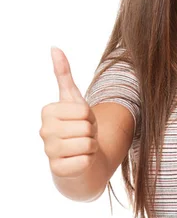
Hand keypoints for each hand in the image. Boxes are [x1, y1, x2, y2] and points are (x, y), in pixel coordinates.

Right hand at [39, 47, 98, 176]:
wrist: (79, 157)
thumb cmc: (77, 126)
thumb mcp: (73, 99)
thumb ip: (63, 74)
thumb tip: (55, 47)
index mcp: (47, 111)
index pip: (84, 111)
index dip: (90, 117)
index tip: (82, 121)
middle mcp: (43, 131)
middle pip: (86, 127)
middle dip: (92, 132)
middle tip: (83, 136)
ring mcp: (48, 152)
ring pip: (87, 144)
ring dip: (91, 146)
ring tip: (82, 147)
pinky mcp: (57, 170)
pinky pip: (85, 161)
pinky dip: (89, 161)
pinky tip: (80, 161)